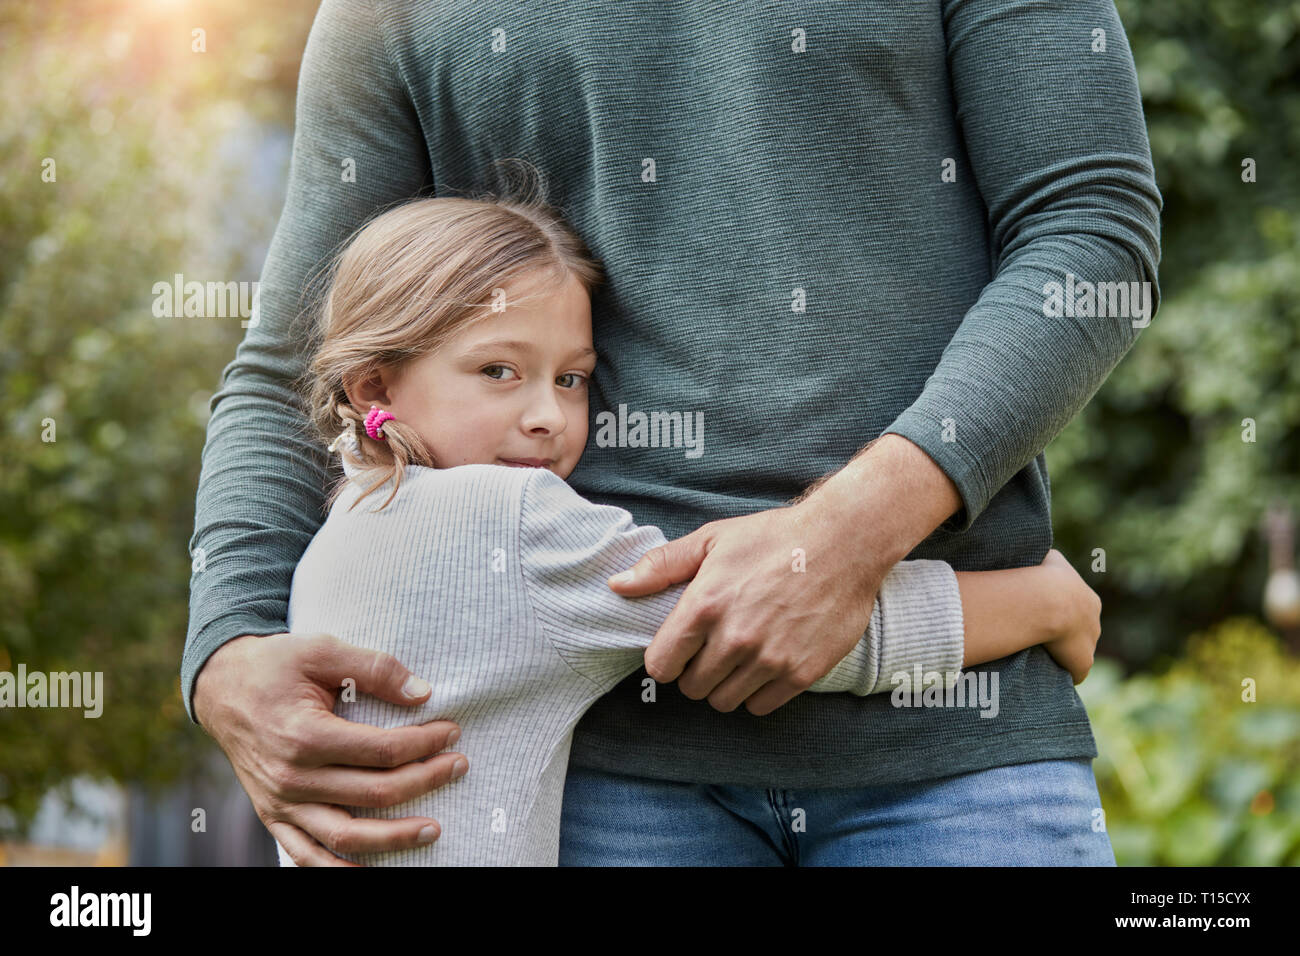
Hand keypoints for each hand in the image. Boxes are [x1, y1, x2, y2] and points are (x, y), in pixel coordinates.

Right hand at [192, 632, 466, 865]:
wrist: (222, 688)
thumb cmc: (276, 665)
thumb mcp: (323, 650)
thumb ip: (375, 669)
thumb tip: (423, 693)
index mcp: (305, 736)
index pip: (382, 751)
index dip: (424, 743)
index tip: (452, 732)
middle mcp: (292, 778)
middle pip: (374, 793)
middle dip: (425, 781)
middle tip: (458, 766)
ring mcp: (281, 803)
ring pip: (347, 835)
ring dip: (395, 837)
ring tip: (434, 828)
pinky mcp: (273, 816)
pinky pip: (306, 857)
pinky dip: (340, 870)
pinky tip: (374, 868)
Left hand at [607, 499, 888, 715]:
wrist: (844, 542)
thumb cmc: (773, 537)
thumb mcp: (712, 540)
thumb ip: (661, 566)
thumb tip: (617, 586)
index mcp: (705, 604)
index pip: (661, 665)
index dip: (666, 659)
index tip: (678, 650)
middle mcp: (735, 637)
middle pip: (692, 687)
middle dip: (696, 672)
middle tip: (714, 650)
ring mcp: (769, 658)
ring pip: (725, 701)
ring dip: (726, 685)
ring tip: (740, 657)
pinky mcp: (801, 672)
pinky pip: (761, 707)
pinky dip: (758, 693)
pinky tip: (765, 666)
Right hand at [1039, 549, 1101, 683]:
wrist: (1048, 599)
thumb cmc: (1043, 576)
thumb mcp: (1049, 559)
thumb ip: (1051, 564)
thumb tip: (1042, 561)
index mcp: (1089, 600)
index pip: (1078, 610)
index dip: (1060, 614)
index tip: (1042, 615)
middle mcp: (1095, 622)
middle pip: (1081, 632)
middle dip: (1064, 635)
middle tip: (1038, 636)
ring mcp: (1090, 643)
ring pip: (1077, 652)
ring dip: (1062, 654)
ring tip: (1038, 653)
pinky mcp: (1083, 662)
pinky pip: (1075, 671)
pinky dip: (1064, 672)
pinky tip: (1046, 674)